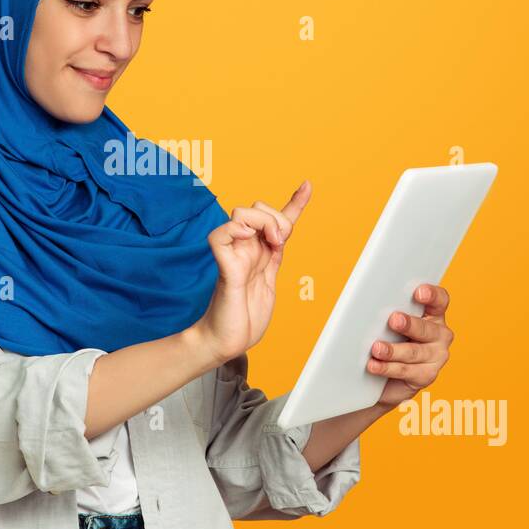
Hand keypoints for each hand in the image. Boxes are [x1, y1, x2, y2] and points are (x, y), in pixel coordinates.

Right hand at [189, 180, 311, 363]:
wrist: (226, 342)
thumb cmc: (244, 318)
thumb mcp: (269, 283)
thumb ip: (273, 258)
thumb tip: (282, 233)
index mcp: (260, 253)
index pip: (277, 220)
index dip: (294, 202)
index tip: (308, 186)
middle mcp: (246, 249)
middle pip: (257, 208)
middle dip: (277, 217)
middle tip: (281, 243)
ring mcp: (234, 255)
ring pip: (240, 213)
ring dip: (262, 221)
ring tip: (270, 244)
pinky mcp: (225, 267)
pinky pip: (220, 236)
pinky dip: (233, 229)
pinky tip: (244, 237)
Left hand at [367, 283, 453, 405]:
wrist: (386, 379)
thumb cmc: (388, 340)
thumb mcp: (389, 324)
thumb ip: (387, 312)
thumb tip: (367, 304)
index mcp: (432, 314)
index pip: (439, 300)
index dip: (432, 295)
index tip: (418, 292)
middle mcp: (439, 334)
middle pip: (426, 328)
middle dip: (409, 324)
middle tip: (393, 320)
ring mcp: (436, 356)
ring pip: (414, 351)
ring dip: (393, 350)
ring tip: (376, 348)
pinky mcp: (427, 375)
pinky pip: (406, 370)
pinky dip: (387, 368)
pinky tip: (374, 365)